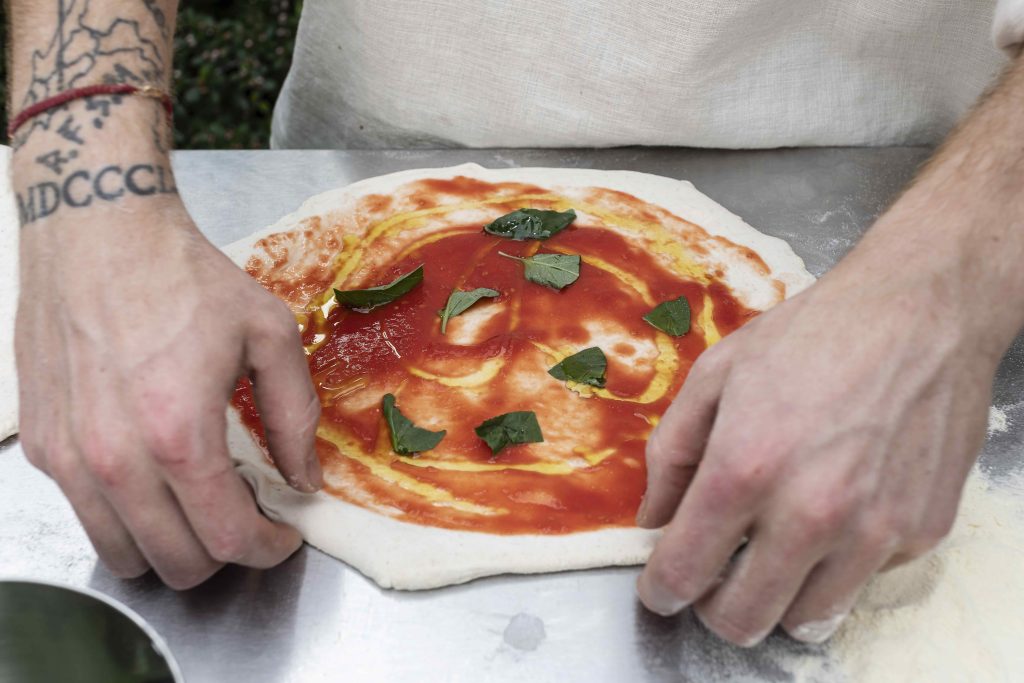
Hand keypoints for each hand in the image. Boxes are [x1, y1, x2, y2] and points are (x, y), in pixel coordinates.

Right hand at [16, 196, 321, 588]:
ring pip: (125, 555)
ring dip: (174, 546)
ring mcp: (70, 457)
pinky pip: (88, 516)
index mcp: (179, 433)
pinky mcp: (43, 446)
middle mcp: (115, 458)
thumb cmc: (183, 276)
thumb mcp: (268, 334)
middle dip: (226, 553)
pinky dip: (128, 517)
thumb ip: (294, 416)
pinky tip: (156, 475)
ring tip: (202, 500)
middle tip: (248, 515)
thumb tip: (305, 478)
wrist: (96, 230)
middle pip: (178, 563)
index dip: (267, 549)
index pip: (228, 538)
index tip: (283, 536)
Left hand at [635, 255, 994, 645]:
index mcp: (744, 468)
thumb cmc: (811, 335)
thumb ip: (672, 454)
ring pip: (805, 620)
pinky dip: (838, 565)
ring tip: (773, 553)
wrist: (920, 312)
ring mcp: (873, 530)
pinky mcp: (921, 532)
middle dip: (715, 608)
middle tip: (714, 577)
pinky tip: (836, 514)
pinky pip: (862, 581)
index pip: (684, 572)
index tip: (661, 588)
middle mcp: (810, 512)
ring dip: (777, 598)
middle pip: (743, 619)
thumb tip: (654, 518)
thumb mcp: (715, 375)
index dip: (661, 589)